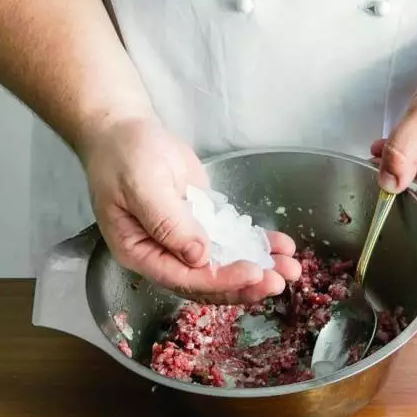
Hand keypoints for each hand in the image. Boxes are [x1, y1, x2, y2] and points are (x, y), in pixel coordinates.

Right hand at [80, 117, 301, 303]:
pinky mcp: (203, 224)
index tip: (254, 273)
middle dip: (247, 283)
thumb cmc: (124, 155)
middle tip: (281, 281)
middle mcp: (164, 255)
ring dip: (259, 268)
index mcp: (141, 253)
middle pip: (209, 281)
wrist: (125, 132)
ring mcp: (185, 241)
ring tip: (292, 269)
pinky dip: (257, 246)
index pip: (186, 278)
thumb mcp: (142, 185)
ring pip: (225, 265)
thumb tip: (200, 256)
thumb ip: (169, 222)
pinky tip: (282, 247)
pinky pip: (232, 242)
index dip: (222, 279)